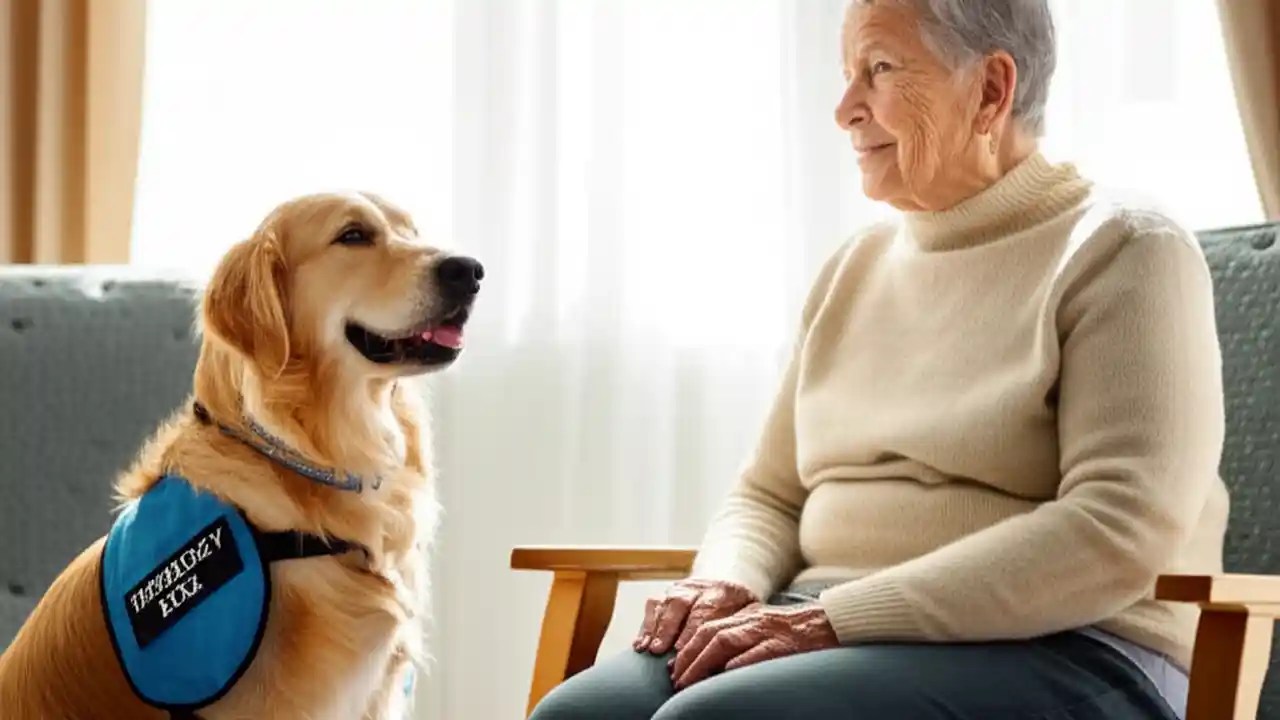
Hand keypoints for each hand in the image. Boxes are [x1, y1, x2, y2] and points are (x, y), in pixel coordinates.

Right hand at [633, 579, 756, 654]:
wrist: (728, 580)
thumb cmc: (740, 609)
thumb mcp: (749, 615)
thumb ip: (737, 631)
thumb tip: (730, 663)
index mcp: (723, 592)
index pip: (705, 610)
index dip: (692, 629)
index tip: (682, 650)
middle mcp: (699, 587)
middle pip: (681, 604)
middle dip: (670, 629)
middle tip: (662, 652)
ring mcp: (681, 588)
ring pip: (665, 603)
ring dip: (656, 628)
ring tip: (648, 649)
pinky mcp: (667, 592)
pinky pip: (652, 605)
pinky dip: (645, 625)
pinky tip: (640, 644)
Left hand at [669, 603, 837, 689]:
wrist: (829, 623)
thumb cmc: (795, 634)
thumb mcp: (762, 630)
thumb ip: (740, 640)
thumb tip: (713, 665)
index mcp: (745, 616)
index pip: (707, 628)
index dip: (687, 648)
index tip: (673, 668)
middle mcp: (751, 620)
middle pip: (709, 634)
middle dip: (688, 657)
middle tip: (676, 680)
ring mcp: (766, 631)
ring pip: (725, 641)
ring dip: (702, 662)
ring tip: (689, 682)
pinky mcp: (782, 644)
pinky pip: (756, 651)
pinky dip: (738, 662)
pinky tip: (723, 675)